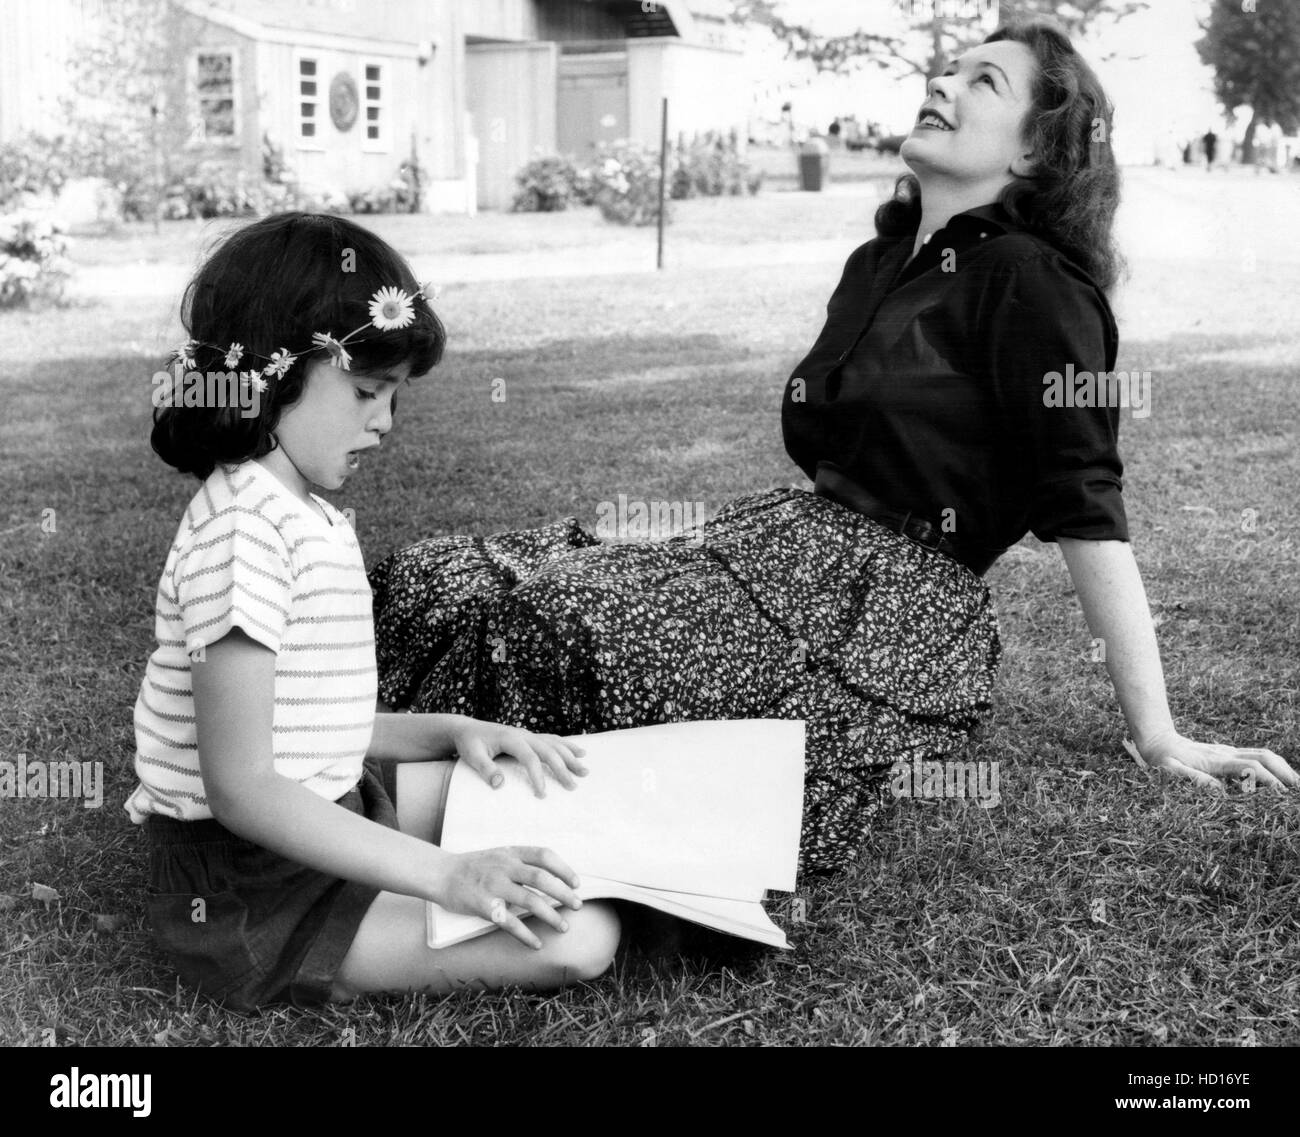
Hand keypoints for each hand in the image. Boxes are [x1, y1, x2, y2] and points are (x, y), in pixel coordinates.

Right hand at [438, 846, 582, 948]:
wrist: (441, 873)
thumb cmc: (473, 866)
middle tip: (578, 906)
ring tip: (563, 927)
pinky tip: (536, 943)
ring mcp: (494, 886)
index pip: (545, 855)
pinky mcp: (484, 905)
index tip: (576, 883)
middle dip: (564, 893)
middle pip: (542, 879)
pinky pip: (510, 922)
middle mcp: (505, 867)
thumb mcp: (499, 854)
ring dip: (551, 916)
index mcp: (511, 853)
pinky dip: (526, 935)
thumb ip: (521, 862)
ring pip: (530, 901)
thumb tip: (551, 877)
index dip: (564, 869)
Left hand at [446, 716, 587, 796]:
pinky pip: (553, 740)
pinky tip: (580, 752)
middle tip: (573, 787)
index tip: (542, 794)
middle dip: (562, 768)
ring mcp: (528, 734)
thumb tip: (500, 784)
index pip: (530, 758)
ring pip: (555, 744)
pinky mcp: (530, 737)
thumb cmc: (469, 743)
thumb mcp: (472, 756)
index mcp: (511, 738)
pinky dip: (567, 746)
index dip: (537, 775)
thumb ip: (485, 769)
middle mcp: (524, 734)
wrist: (467, 728)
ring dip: (571, 757)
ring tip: (585, 771)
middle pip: (548, 751)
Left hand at [1127, 731, 1298, 791]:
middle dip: (1284, 771)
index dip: (1268, 780)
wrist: (1158, 741)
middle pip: (1264, 757)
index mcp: (1216, 761)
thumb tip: (1217, 790)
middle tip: (1297, 789)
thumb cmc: (1162, 759)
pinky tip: (1279, 777)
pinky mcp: (1228, 754)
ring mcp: (1228, 752)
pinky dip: (1272, 765)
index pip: (1250, 767)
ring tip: (1295, 784)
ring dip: (1282, 766)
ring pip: (1263, 754)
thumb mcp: (1170, 770)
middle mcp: (1226, 754)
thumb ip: (1191, 778)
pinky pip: (1255, 756)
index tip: (1282, 794)